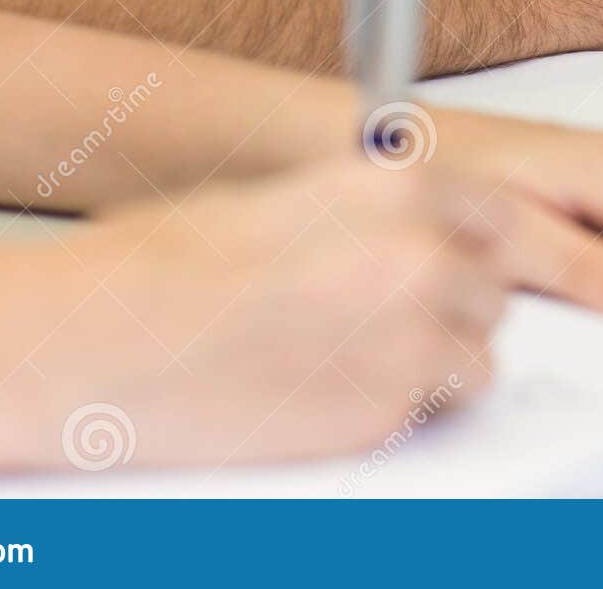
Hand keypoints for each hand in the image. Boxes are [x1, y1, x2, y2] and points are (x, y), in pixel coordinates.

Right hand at [83, 159, 510, 465]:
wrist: (102, 343)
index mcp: (396, 186)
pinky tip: (331, 395)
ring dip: (436, 366)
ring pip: (478, 360)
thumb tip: (405, 230)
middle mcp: (422, 255)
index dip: (477, 244)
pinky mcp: (387, 413)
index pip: (501, 215)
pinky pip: (430, 416)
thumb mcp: (282, 198)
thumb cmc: (163, 264)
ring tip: (360, 363)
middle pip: (496, 291)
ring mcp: (412, 339)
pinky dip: (397, 413)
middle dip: (455, 307)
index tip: (462, 259)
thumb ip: (365, 212)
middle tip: (393, 319)